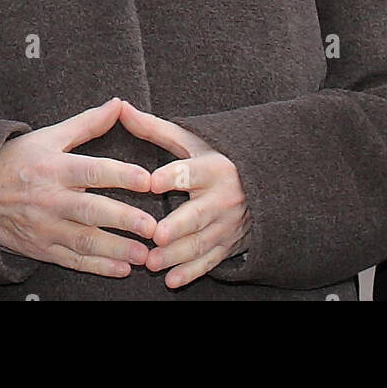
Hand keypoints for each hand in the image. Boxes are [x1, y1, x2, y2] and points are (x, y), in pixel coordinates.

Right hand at [0, 98, 156, 277]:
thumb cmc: (16, 161)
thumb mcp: (48, 137)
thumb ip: (88, 123)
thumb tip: (119, 104)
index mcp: (54, 168)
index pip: (92, 171)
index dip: (121, 175)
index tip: (148, 181)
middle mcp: (50, 199)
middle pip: (91, 211)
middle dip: (123, 220)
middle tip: (153, 227)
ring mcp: (45, 227)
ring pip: (84, 242)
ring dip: (116, 250)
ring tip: (144, 255)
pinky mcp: (41, 248)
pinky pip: (72, 260)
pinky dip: (97, 267)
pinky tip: (121, 269)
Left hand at [117, 103, 250, 288]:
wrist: (266, 183)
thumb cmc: (217, 158)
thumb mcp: (192, 142)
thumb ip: (155, 129)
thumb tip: (120, 107)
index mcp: (213, 167)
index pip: (190, 172)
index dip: (172, 176)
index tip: (152, 182)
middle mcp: (223, 197)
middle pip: (197, 214)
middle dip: (177, 227)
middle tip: (155, 236)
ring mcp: (227, 224)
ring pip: (201, 242)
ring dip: (177, 255)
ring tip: (152, 263)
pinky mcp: (229, 244)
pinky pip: (210, 261)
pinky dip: (192, 272)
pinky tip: (172, 280)